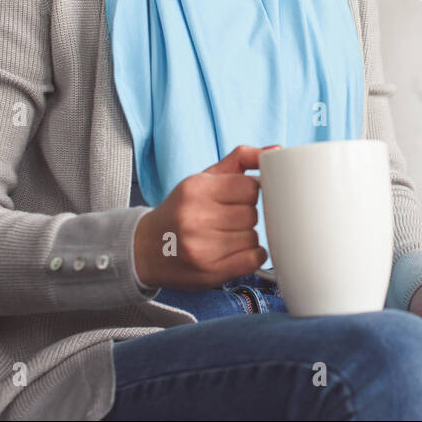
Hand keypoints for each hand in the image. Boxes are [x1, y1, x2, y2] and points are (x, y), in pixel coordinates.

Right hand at [132, 144, 278, 289]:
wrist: (146, 249)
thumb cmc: (181, 210)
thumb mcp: (203, 179)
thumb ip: (240, 160)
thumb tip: (276, 150)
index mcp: (195, 189)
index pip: (250, 186)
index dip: (249, 193)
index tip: (238, 198)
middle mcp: (195, 218)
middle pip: (252, 213)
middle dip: (247, 216)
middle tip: (228, 219)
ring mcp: (202, 247)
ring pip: (254, 236)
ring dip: (247, 237)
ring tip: (226, 236)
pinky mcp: (210, 272)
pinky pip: (254, 259)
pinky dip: (252, 255)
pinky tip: (235, 252)